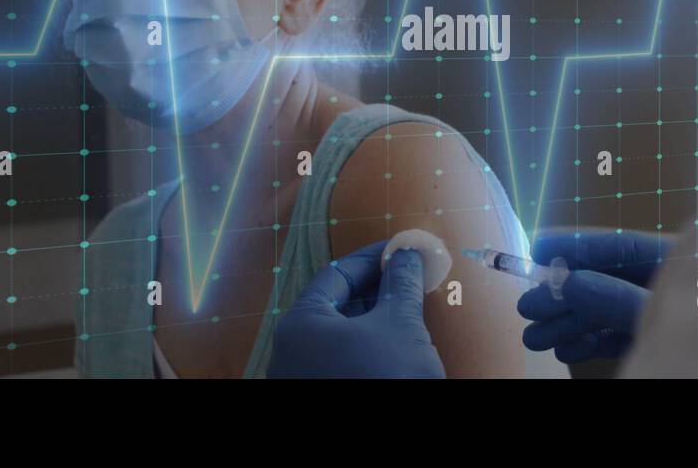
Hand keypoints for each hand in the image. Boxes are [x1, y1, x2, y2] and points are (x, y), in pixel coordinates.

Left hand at [267, 240, 444, 377]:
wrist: (385, 452)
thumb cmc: (388, 377)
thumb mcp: (401, 324)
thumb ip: (402, 282)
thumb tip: (407, 252)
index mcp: (300, 324)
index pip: (337, 275)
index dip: (372, 258)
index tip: (400, 250)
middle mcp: (290, 351)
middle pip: (335, 304)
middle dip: (374, 288)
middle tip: (407, 276)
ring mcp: (301, 378)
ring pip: (337, 334)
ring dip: (372, 317)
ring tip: (406, 307)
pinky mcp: (319, 392)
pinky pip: (339, 359)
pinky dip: (365, 344)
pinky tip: (393, 343)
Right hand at [516, 232, 665, 363]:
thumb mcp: (664, 312)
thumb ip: (620, 299)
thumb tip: (568, 283)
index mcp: (681, 263)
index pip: (622, 247)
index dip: (577, 247)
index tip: (536, 250)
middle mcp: (666, 287)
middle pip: (605, 283)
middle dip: (563, 297)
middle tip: (527, 308)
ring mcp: (660, 317)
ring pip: (605, 314)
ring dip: (567, 325)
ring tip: (534, 338)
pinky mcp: (652, 345)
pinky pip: (616, 339)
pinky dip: (589, 344)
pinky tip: (569, 349)